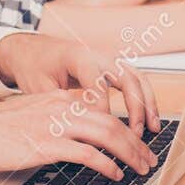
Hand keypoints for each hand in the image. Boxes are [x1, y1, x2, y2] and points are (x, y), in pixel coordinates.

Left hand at [0, 32, 159, 132]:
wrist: (32, 49)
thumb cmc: (34, 67)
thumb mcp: (38, 88)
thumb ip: (56, 108)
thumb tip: (72, 135)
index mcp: (78, 57)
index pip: (97, 84)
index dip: (102, 110)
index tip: (102, 134)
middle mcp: (98, 56)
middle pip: (127, 79)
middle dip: (136, 108)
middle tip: (136, 134)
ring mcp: (108, 60)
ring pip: (138, 79)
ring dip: (148, 105)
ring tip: (152, 130)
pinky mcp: (112, 68)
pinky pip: (136, 81)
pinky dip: (145, 101)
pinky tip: (149, 122)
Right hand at [0, 90, 158, 181]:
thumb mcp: (29, 115)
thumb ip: (53, 119)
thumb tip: (74, 137)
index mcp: (58, 98)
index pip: (102, 109)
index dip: (124, 126)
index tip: (135, 140)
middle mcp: (61, 106)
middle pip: (112, 122)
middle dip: (135, 142)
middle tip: (147, 158)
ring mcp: (55, 125)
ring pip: (107, 135)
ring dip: (129, 153)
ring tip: (140, 167)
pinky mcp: (47, 145)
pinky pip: (88, 154)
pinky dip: (106, 165)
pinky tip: (114, 174)